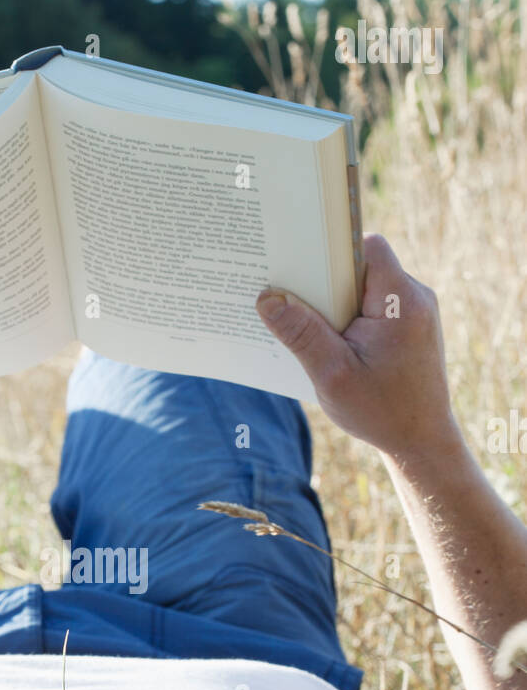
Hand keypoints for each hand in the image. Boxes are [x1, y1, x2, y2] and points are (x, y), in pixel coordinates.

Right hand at [255, 234, 458, 458]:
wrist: (421, 443)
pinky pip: (373, 306)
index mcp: (401, 302)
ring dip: (336, 304)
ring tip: (309, 328)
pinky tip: (329, 343)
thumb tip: (267, 298)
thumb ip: (300, 333)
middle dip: (325, 281)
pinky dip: (349, 318)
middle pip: (362, 266)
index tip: (299, 262)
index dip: (332, 250)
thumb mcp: (332, 375)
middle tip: (291, 296)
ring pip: (366, 287)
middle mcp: (415, 298)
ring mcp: (415, 311)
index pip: (367, 247)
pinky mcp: (409, 326)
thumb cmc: (381, 412)